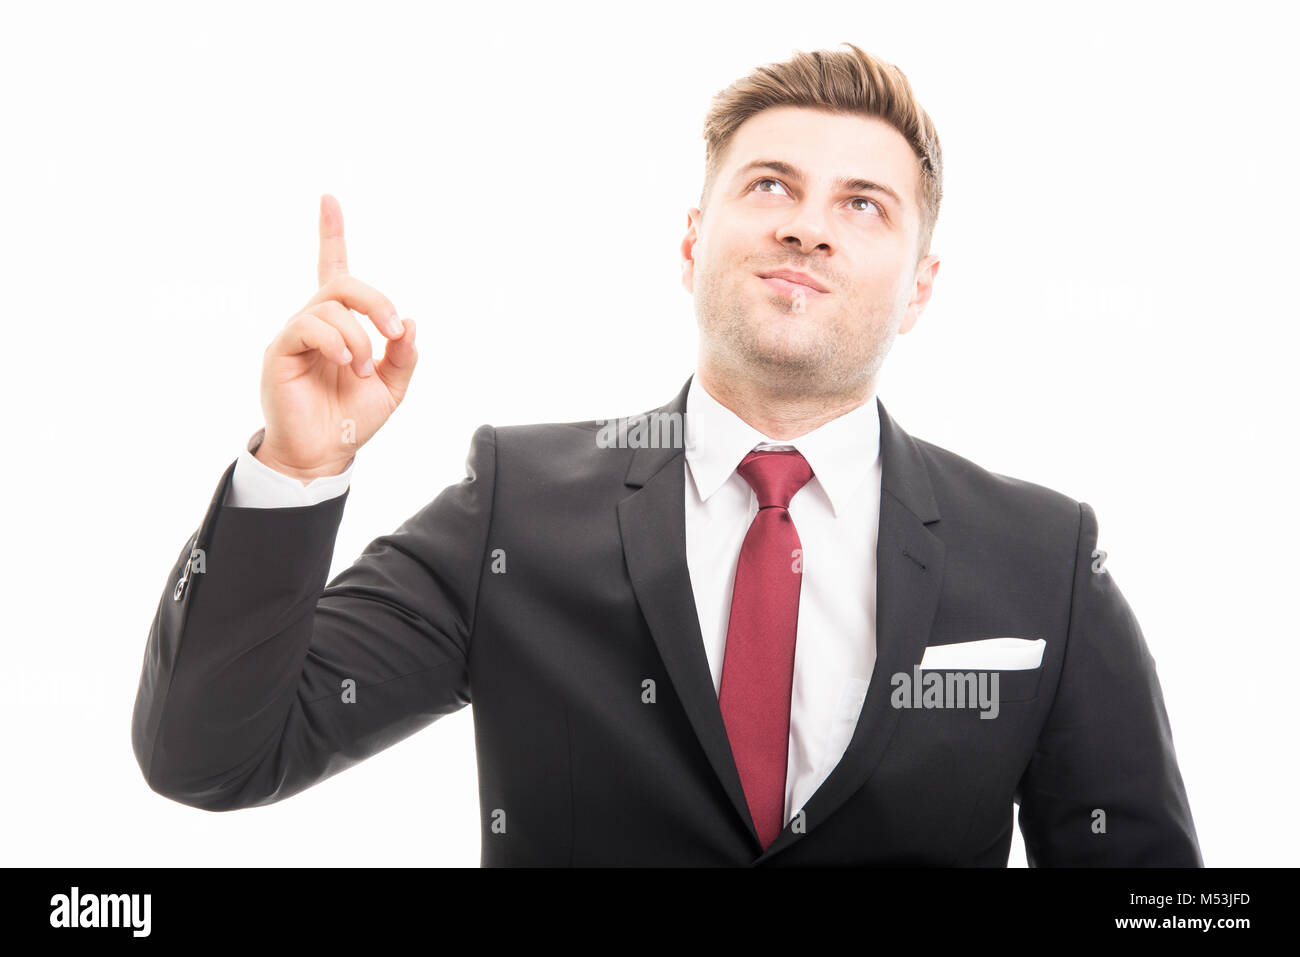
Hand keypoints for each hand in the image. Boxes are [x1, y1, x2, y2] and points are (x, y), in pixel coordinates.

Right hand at [257, 194, 417, 481]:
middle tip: (392, 330)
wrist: (324, 454)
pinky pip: (307, 327)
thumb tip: (407, 322)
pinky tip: (346, 363)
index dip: (331, 234)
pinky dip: (336, 341)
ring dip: (358, 336)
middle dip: (375, 301)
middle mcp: (314, 323)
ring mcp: (296, 336)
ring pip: (330, 307)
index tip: (329, 200)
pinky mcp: (281, 352)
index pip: (334, 269)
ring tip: (363, 369)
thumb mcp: (392, 387)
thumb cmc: (352, 420)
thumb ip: (404, 355)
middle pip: (342, 284)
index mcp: (340, 325)